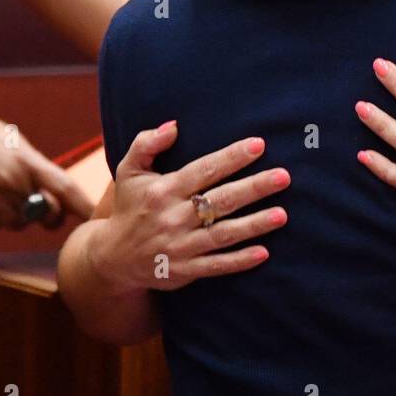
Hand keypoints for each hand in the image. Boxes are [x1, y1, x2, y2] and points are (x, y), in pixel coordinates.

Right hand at [0, 96, 95, 231]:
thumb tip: (59, 195)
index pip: (66, 190)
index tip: (98, 220)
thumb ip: (38, 169)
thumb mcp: (16, 143)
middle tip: (33, 199)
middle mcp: (10, 186)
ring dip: (14, 214)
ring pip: (16, 225)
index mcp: (27, 163)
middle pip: (43, 216)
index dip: (85, 208)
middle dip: (45, 213)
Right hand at [88, 121, 289, 292]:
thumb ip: (147, 143)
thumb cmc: (130, 205)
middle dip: (253, 188)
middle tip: (283, 177)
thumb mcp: (129, 170)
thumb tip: (174, 125)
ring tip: (282, 214)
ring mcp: (180, 246)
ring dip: (254, 224)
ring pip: (223, 234)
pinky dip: (239, 261)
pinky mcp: (184, 270)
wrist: (112, 257)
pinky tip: (264, 252)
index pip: (204, 170)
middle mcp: (173, 217)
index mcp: (163, 190)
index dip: (232, 157)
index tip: (259, 145)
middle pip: (220, 200)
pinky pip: (216, 266)